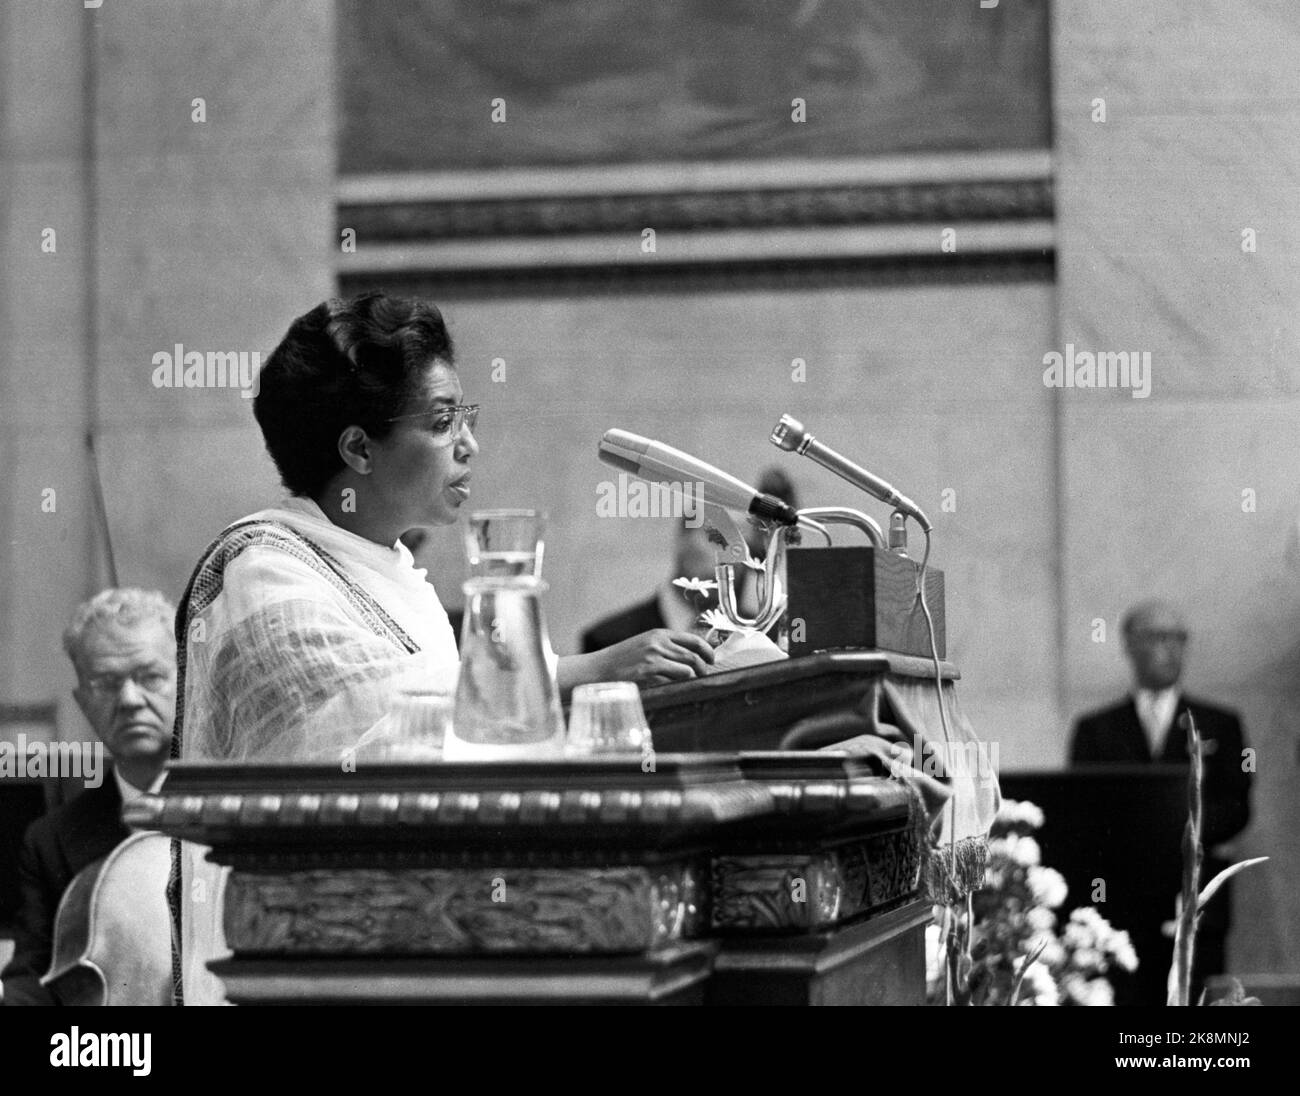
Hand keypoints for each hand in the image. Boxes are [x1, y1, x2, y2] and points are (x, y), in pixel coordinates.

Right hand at [593, 629, 714, 687]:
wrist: (597, 668)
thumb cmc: (621, 660)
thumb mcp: (644, 645)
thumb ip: (665, 647)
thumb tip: (691, 658)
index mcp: (659, 634)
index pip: (693, 640)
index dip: (707, 651)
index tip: (712, 660)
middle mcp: (658, 643)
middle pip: (693, 657)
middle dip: (704, 669)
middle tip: (705, 677)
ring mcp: (653, 658)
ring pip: (687, 670)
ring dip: (694, 679)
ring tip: (693, 685)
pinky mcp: (648, 673)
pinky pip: (674, 681)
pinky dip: (679, 687)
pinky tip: (677, 690)